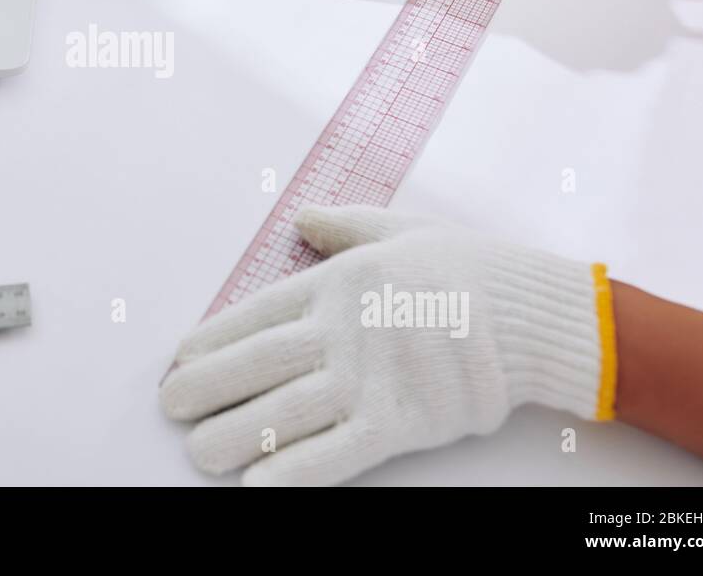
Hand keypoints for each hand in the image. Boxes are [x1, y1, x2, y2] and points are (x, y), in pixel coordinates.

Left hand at [160, 206, 612, 485]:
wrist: (533, 310)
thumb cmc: (467, 268)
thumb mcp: (399, 229)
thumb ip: (345, 226)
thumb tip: (305, 217)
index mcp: (336, 283)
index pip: (256, 315)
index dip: (212, 340)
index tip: (179, 360)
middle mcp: (341, 330)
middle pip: (256, 364)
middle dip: (206, 388)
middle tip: (169, 407)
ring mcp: (368, 378)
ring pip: (283, 412)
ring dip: (234, 434)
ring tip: (197, 453)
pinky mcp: (398, 422)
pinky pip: (335, 452)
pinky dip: (293, 471)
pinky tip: (256, 484)